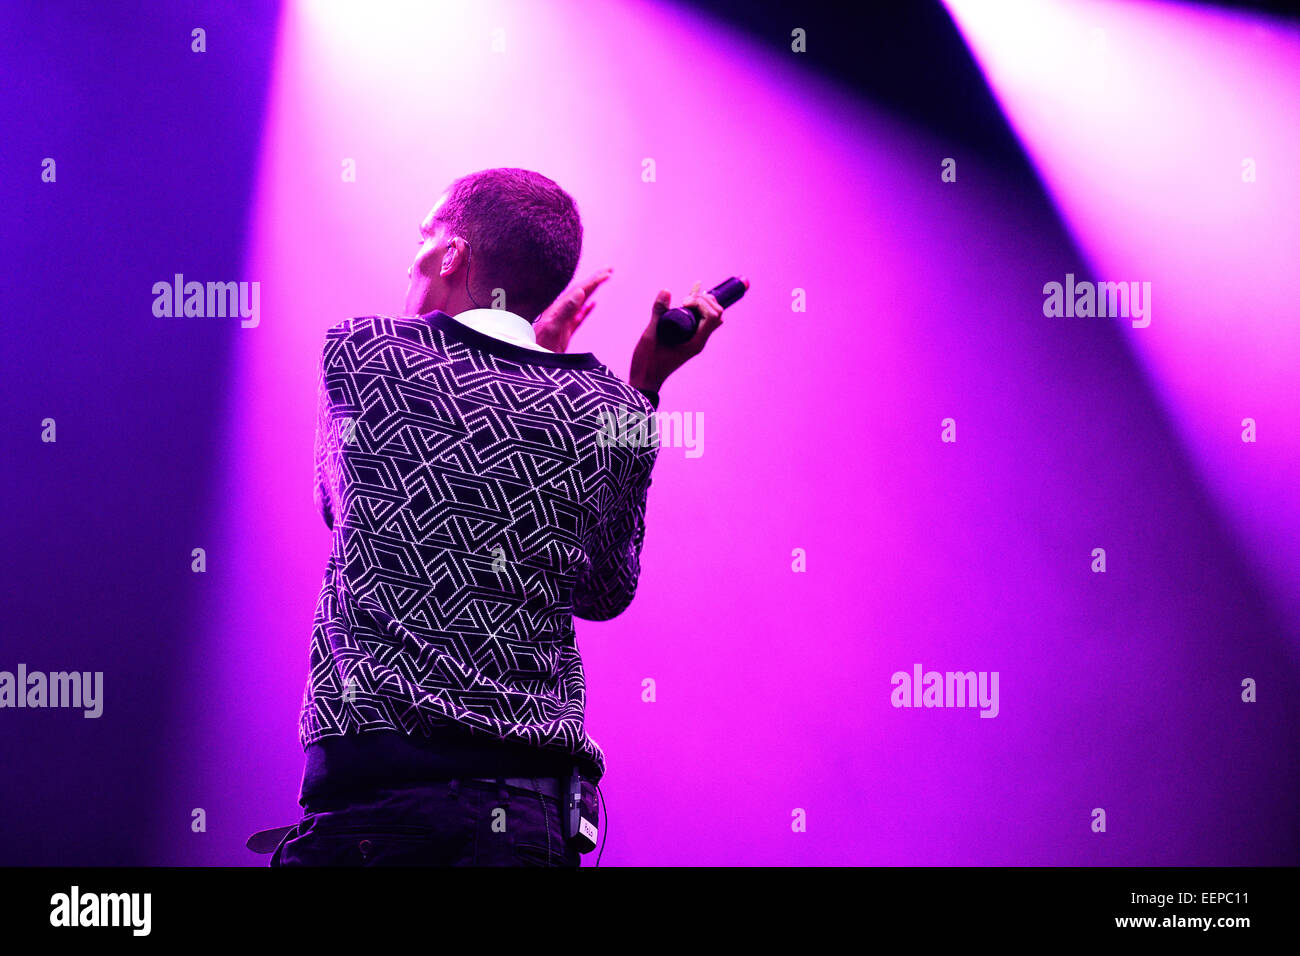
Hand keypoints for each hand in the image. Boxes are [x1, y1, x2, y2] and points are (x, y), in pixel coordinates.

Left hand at [533, 267, 612, 352]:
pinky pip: (579, 317)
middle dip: (595, 280)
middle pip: (582, 291)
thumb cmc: (539, 344)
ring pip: (582, 301)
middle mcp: (562, 311)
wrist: (530, 358)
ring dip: (593, 290)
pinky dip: (587, 309)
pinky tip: (592, 304)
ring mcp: (564, 320)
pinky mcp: (565, 331)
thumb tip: (580, 292)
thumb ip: (566, 309)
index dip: (594, 281)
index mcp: (560, 307)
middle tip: (609, 269)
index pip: (580, 290)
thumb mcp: (553, 326)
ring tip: (603, 280)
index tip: (607, 273)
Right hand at [629, 278, 745, 391]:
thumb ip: (658, 313)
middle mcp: (699, 342)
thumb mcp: (650, 336)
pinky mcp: (690, 341)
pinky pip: (702, 323)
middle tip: (684, 300)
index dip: (700, 302)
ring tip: (685, 301)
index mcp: (695, 342)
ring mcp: (696, 342)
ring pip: (712, 318)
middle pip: (717, 314)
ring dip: (702, 304)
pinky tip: (685, 305)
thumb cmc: (647, 363)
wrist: (645, 381)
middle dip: (704, 300)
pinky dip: (698, 311)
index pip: (713, 316)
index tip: (681, 302)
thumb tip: (666, 290)